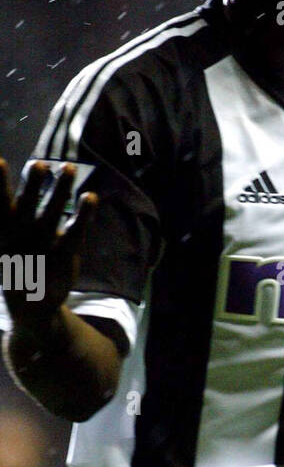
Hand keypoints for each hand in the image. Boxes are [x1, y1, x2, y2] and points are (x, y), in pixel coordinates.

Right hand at [0, 157, 96, 327]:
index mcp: (3, 229)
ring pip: (53, 211)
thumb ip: (5, 214)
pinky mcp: (65, 253)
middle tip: (40, 164)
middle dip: (33, 184)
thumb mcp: (4, 241)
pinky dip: (83, 214)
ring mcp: (44, 243)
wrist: (31, 303)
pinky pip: (76, 230)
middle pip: (27, 203)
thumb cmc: (16, 261)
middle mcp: (22, 233)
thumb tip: (7, 178)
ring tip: (70, 166)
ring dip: (62, 188)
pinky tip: (91, 196)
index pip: (0, 202)